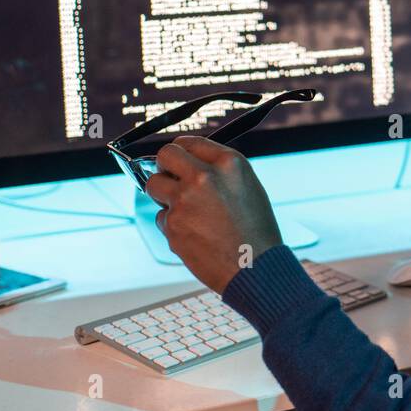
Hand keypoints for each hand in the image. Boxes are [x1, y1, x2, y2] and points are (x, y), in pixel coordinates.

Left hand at [144, 137, 281, 292]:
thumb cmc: (256, 232)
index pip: (190, 142)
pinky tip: (195, 235)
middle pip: (166, 155)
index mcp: (229, 163)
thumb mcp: (249, 188)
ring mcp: (185, 200)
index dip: (182, 152)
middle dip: (164, 166)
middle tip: (170, 179)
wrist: (256, 268)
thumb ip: (221, 172)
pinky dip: (173, 225)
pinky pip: (162, 217)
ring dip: (163, 195)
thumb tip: (192, 165)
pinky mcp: (173, 224)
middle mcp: (205, 176)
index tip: (179, 161)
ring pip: (153, 185)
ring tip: (186, 211)